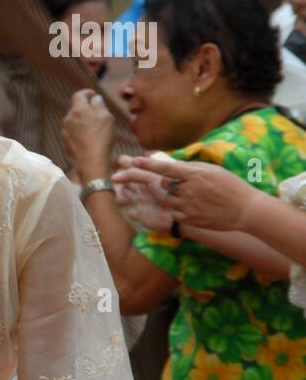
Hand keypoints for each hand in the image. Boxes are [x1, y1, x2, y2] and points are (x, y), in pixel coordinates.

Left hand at [61, 89, 115, 178]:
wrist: (91, 161)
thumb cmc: (102, 137)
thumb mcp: (107, 118)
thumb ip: (99, 105)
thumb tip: (95, 98)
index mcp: (79, 109)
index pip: (78, 95)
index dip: (86, 93)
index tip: (93, 94)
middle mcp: (68, 118)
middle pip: (76, 108)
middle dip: (85, 108)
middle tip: (97, 113)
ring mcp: (65, 130)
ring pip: (73, 120)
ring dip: (82, 120)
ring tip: (94, 127)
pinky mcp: (64, 141)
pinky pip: (71, 131)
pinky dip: (78, 131)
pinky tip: (88, 138)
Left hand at [112, 155, 256, 231]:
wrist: (246, 209)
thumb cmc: (229, 186)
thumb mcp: (210, 170)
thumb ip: (188, 168)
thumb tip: (167, 164)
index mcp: (194, 174)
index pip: (164, 167)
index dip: (146, 164)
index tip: (133, 161)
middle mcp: (189, 189)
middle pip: (161, 185)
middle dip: (165, 184)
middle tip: (177, 185)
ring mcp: (188, 205)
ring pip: (165, 199)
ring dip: (172, 196)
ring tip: (192, 196)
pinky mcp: (189, 218)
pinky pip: (173, 212)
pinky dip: (178, 208)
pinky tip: (193, 207)